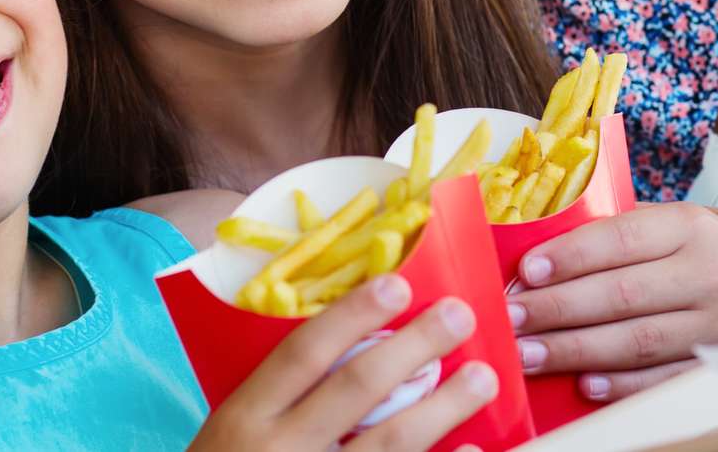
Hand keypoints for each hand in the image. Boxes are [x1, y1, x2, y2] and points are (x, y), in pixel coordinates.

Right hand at [190, 274, 500, 451]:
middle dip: (413, 346)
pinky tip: (471, 449)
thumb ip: (279, 393)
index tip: (398, 283)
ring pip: (388, 443)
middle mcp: (281, 450)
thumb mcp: (235, 427)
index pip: (303, 353)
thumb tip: (356, 336)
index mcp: (246, 416)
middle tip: (459, 314)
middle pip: (355, 389)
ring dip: (443, 407)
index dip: (352, 316)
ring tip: (482, 376)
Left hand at [507, 203, 717, 401]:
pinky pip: (668, 379)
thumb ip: (626, 234)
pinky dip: (625, 385)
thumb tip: (549, 255)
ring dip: (576, 351)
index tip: (526, 271)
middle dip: (557, 309)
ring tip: (529, 354)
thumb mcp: (682, 220)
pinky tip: (586, 385)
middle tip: (510, 318)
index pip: (621, 240)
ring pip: (638, 341)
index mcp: (690, 227)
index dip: (570, 256)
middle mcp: (707, 274)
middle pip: (622, 296)